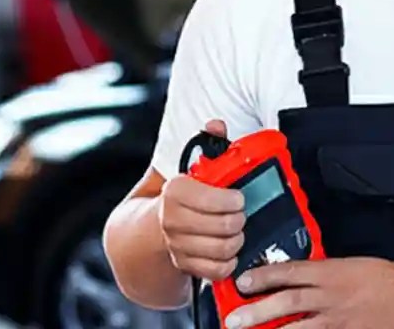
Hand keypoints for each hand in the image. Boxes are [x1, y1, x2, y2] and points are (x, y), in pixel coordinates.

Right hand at [159, 119, 246, 280]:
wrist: (153, 227)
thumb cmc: (183, 195)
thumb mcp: (191, 166)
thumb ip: (208, 145)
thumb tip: (217, 124)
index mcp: (175, 191)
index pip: (210, 198)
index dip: (231, 200)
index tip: (238, 197)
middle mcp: (172, 219)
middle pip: (222, 226)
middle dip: (239, 220)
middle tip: (240, 214)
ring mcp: (177, 245)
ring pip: (222, 248)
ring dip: (236, 240)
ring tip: (237, 230)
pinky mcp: (185, 265)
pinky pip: (217, 270)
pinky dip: (228, 262)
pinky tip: (229, 250)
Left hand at [224, 257, 393, 328]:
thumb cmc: (389, 281)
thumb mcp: (355, 265)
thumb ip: (327, 272)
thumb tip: (300, 276)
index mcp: (333, 273)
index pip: (291, 271)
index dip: (264, 276)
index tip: (243, 281)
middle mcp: (332, 298)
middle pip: (288, 303)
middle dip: (258, 311)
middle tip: (234, 319)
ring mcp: (339, 323)